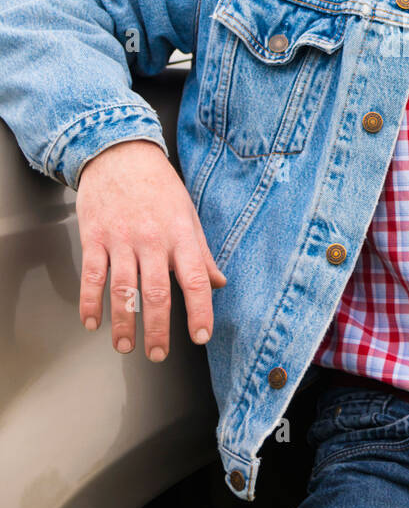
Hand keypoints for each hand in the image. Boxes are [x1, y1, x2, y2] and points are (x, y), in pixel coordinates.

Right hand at [76, 139, 226, 360]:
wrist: (119, 153)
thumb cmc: (158, 185)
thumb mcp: (189, 214)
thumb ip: (202, 253)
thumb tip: (219, 283)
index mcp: (180, 234)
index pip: (195, 279)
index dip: (200, 311)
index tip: (200, 336)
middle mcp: (152, 239)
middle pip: (157, 293)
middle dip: (158, 329)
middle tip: (158, 354)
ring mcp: (121, 239)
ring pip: (123, 289)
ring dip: (124, 323)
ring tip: (125, 346)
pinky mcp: (94, 236)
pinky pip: (92, 275)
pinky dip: (90, 302)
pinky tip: (91, 322)